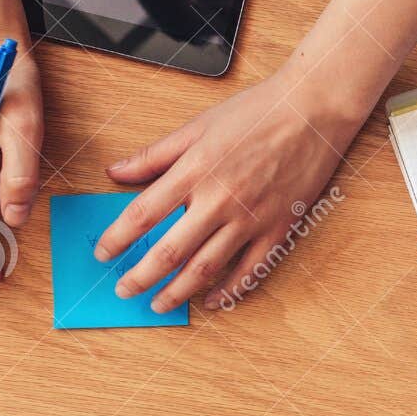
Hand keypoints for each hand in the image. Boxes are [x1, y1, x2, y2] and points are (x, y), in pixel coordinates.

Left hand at [95, 68, 367, 312]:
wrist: (312, 111)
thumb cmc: (257, 112)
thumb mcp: (198, 126)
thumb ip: (155, 154)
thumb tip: (116, 171)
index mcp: (195, 171)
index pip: (143, 214)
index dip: (118, 239)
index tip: (104, 253)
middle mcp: (219, 199)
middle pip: (169, 251)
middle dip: (141, 277)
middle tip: (124, 291)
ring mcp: (249, 218)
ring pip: (205, 268)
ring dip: (177, 293)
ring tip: (159, 304)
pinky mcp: (277, 229)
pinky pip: (249, 271)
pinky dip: (229, 291)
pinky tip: (211, 301)